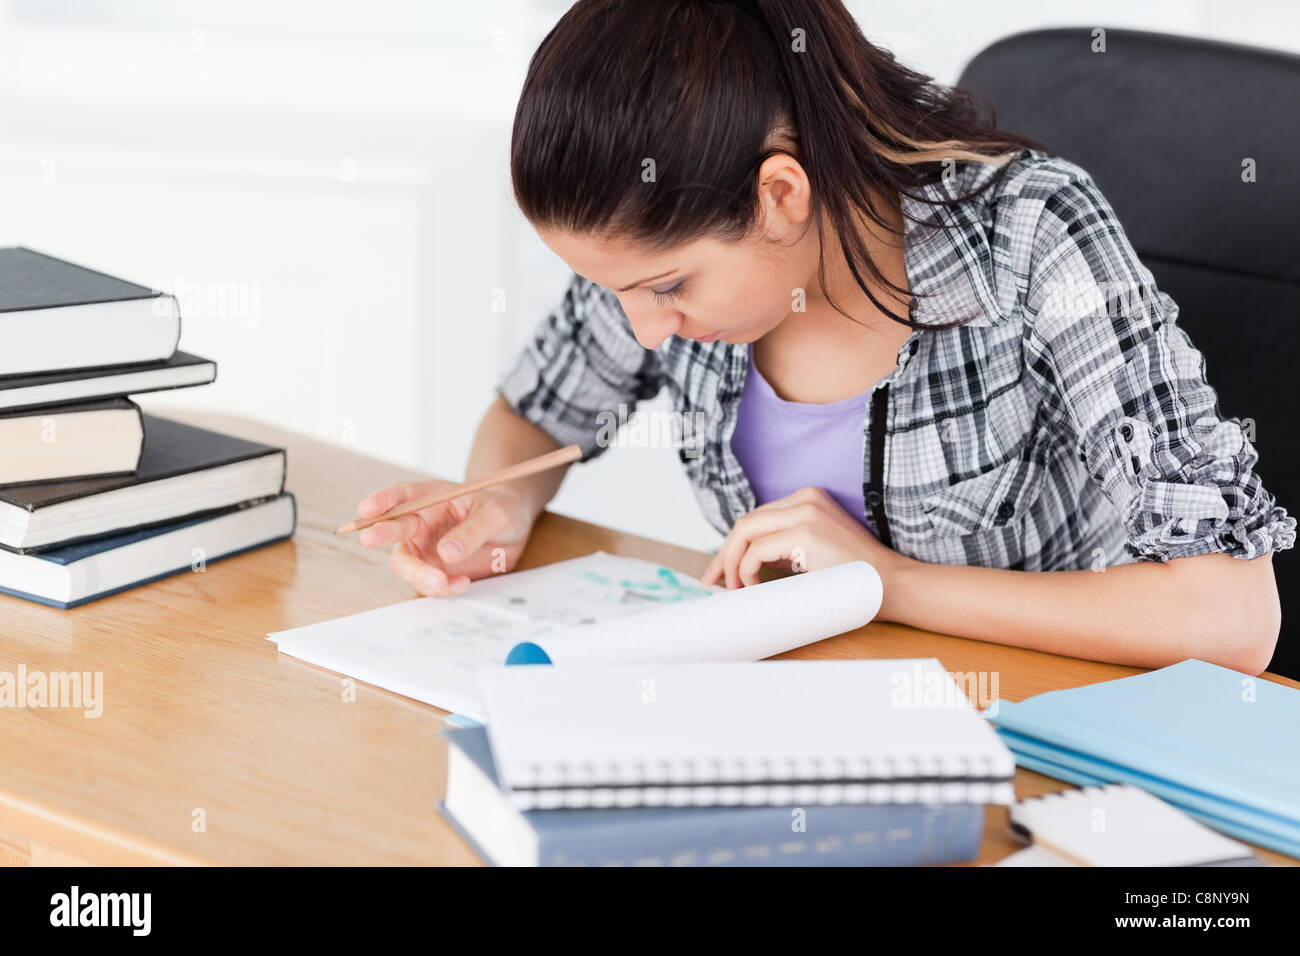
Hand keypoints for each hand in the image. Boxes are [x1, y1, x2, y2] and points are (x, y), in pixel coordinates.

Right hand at [354, 480, 533, 596]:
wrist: (514, 532)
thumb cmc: (502, 512)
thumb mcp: (495, 515)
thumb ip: (472, 530)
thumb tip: (446, 552)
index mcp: (433, 498)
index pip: (402, 496)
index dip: (382, 500)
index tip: (367, 509)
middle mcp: (421, 523)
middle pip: (393, 529)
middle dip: (380, 533)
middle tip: (369, 539)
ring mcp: (425, 550)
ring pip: (405, 564)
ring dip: (419, 575)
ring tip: (444, 582)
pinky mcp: (434, 572)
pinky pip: (428, 584)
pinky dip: (441, 588)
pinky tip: (462, 583)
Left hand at [701, 486, 914, 590]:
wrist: (892, 585)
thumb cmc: (855, 577)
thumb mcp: (813, 553)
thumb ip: (784, 549)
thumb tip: (743, 565)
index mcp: (808, 498)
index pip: (757, 517)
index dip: (733, 544)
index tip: (721, 570)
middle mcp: (805, 498)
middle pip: (746, 521)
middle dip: (723, 553)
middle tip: (714, 580)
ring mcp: (806, 512)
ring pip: (745, 531)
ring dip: (731, 562)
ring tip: (733, 588)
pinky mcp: (806, 533)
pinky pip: (756, 549)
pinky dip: (745, 569)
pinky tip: (750, 586)